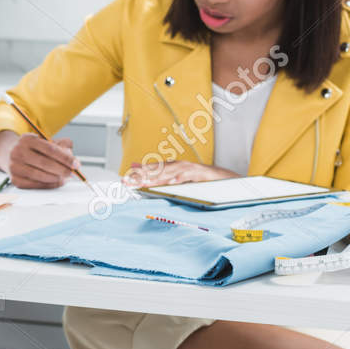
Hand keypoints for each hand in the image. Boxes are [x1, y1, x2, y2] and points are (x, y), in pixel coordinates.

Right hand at [0, 128, 80, 187]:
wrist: (9, 154)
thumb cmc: (32, 149)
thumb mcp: (44, 141)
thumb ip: (60, 145)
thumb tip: (71, 156)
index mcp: (27, 139)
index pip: (50, 149)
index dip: (65, 157)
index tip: (76, 164)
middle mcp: (18, 152)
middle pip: (45, 163)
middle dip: (62, 169)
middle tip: (72, 172)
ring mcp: (14, 167)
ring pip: (41, 175)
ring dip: (57, 178)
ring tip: (65, 177)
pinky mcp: (15, 179)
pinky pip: (36, 185)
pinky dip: (49, 184)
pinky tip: (56, 181)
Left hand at [122, 160, 237, 188]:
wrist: (224, 177)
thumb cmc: (200, 179)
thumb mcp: (180, 179)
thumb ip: (164, 178)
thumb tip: (146, 178)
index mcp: (173, 167)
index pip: (153, 169)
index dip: (138, 172)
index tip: (125, 177)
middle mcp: (179, 166)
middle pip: (157, 170)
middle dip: (141, 175)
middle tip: (128, 181)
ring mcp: (189, 169)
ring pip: (170, 172)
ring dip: (157, 177)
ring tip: (145, 182)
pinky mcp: (200, 174)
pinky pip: (189, 176)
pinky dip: (180, 178)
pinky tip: (172, 182)